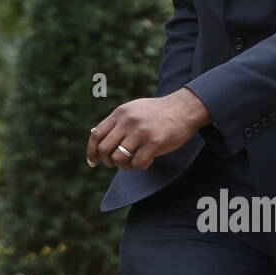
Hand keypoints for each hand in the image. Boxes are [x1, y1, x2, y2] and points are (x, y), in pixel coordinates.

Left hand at [87, 88, 210, 171]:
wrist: (183, 109)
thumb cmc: (157, 113)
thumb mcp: (133, 110)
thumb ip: (115, 122)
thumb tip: (94, 134)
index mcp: (120, 113)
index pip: (97, 135)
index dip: (92, 151)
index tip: (93, 162)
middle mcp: (127, 122)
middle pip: (105, 149)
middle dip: (108, 161)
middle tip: (116, 164)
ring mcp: (140, 132)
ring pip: (119, 158)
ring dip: (124, 166)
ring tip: (132, 162)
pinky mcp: (154, 143)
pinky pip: (138, 163)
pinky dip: (140, 166)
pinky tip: (147, 160)